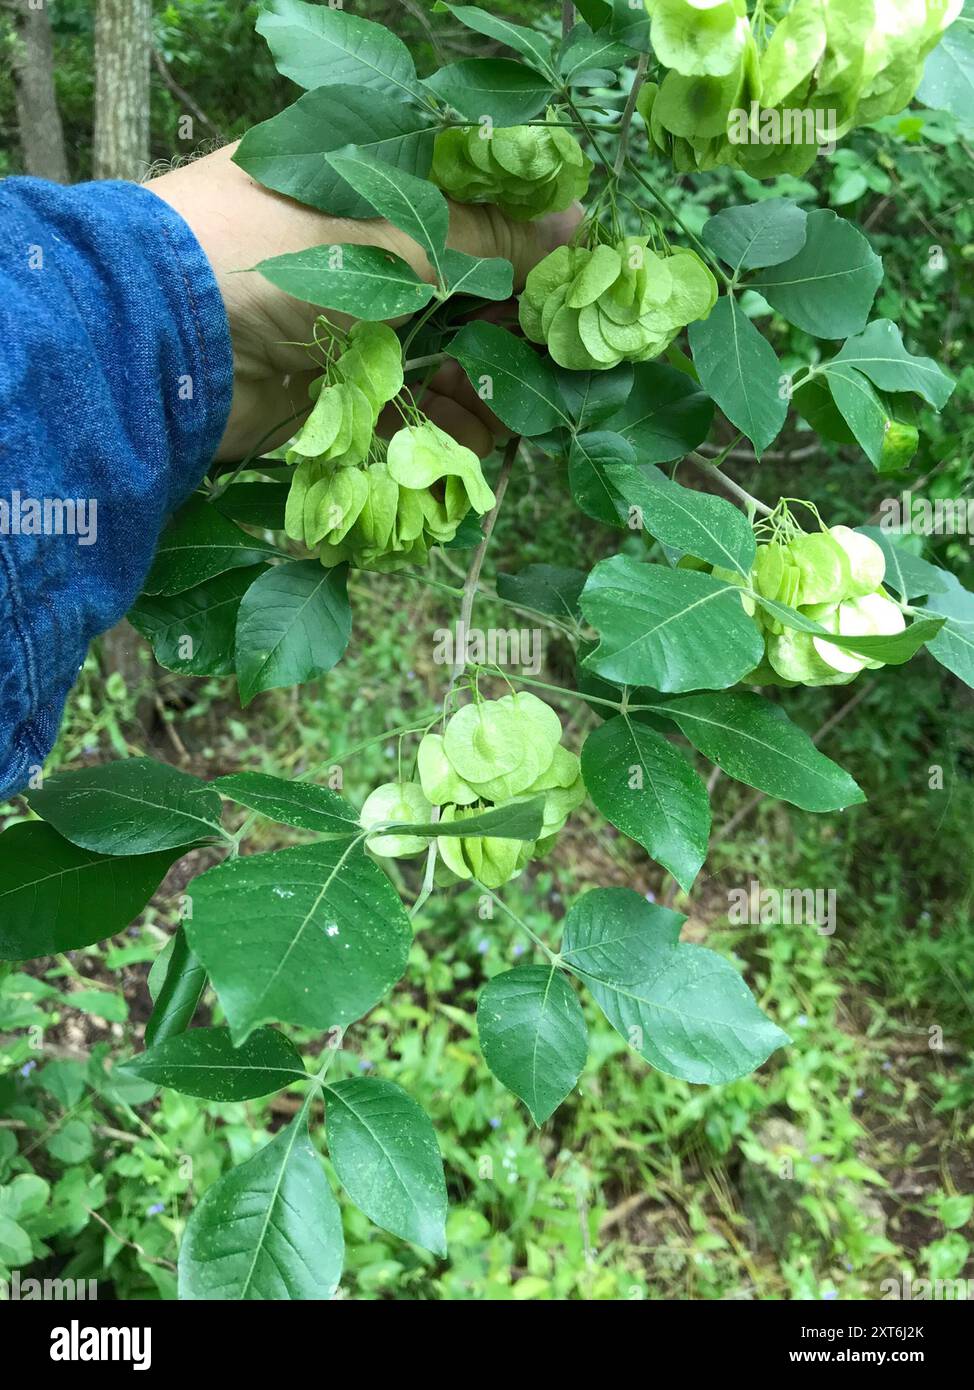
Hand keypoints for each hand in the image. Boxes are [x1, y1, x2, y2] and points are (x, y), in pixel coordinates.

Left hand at [149, 143, 580, 460]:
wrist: (168, 348)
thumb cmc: (277, 258)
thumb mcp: (396, 236)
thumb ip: (490, 240)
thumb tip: (578, 224)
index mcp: (377, 187)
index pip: (478, 211)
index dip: (532, 248)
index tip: (573, 283)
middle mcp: (370, 255)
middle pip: (472, 293)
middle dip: (516, 329)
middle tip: (554, 357)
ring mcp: (357, 328)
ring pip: (452, 359)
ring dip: (488, 385)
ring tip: (508, 403)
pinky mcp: (344, 396)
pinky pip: (419, 413)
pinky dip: (450, 428)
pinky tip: (474, 436)